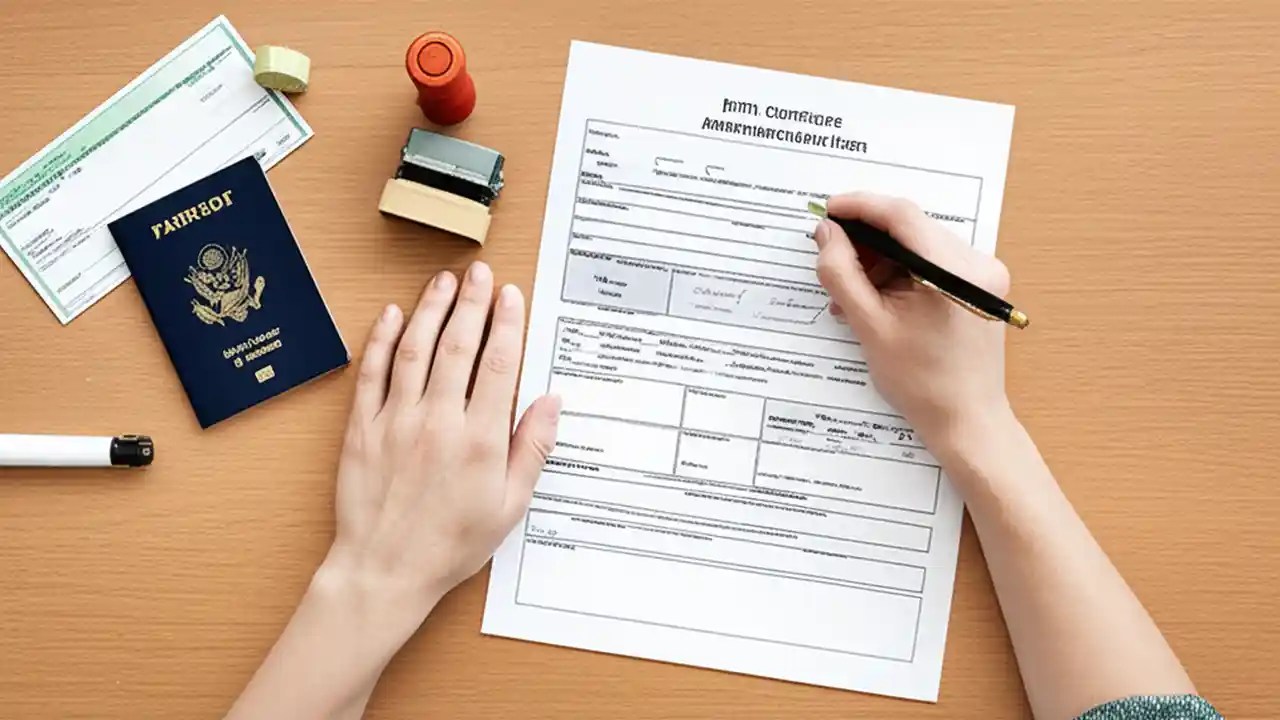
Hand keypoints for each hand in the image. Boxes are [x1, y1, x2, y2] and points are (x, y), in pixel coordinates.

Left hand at [319, 261, 560, 635]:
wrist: (384, 570)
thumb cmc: (451, 545)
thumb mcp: (510, 507)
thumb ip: (532, 450)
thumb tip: (552, 402)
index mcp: (480, 442)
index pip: (498, 365)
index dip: (507, 324)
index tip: (511, 297)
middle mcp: (438, 423)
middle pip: (457, 346)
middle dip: (472, 303)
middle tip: (480, 274)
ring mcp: (396, 422)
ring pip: (415, 349)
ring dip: (430, 309)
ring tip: (444, 281)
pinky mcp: (361, 429)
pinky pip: (372, 373)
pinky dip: (382, 339)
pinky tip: (393, 315)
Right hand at [814, 193, 1011, 451]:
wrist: (966, 420)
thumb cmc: (923, 383)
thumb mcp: (870, 325)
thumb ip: (843, 274)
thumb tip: (827, 235)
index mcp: (955, 271)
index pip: (902, 215)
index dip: (860, 207)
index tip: (828, 211)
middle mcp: (976, 264)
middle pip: (910, 229)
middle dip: (865, 240)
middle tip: (828, 253)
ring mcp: (980, 275)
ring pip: (917, 246)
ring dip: (879, 261)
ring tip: (847, 292)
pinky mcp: (976, 287)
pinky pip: (929, 265)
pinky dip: (898, 274)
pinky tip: (873, 298)